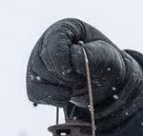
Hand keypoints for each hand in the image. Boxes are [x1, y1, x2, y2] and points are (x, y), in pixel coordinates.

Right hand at [26, 18, 142, 113]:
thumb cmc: (106, 63)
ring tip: (75, 86)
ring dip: (59, 89)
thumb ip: (91, 55)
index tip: (79, 72)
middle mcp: (46, 43)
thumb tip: (73, 59)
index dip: (64, 63)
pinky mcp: (38, 81)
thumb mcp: (106, 56)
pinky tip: (66, 97)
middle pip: (42, 64)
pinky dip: (51, 99)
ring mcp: (40, 62)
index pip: (53, 45)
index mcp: (64, 29)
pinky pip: (34, 93)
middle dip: (64, 78)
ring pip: (35, 79)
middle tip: (80, 78)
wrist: (108, 81)